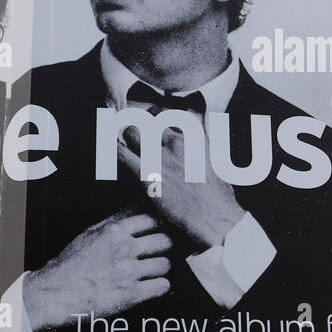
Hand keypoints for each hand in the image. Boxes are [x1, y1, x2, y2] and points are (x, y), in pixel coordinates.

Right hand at [25, 210, 172, 331]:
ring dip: (161, 269)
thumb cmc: (70, 264)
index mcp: (114, 231)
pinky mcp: (132, 295)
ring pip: (165, 264)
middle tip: (157, 253)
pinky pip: (163, 286)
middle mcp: (124, 249)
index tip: (158, 233)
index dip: (158, 227)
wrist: (55, 294)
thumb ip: (115, 221)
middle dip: (163, 247)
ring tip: (152, 271)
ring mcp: (129, 272)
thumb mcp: (90, 234)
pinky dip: (160, 287)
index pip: (152, 220)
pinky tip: (151, 286)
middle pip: (164, 241)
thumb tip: (138, 208)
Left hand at [119, 126, 244, 250]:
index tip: (149, 123)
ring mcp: (160, 156)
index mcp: (194, 136)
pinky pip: (121, 155)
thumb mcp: (213, 163)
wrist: (215, 218)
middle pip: (147, 122)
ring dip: (126, 139)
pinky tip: (113, 155)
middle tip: (134, 138)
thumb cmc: (218, 198)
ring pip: (131, 133)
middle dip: (139, 128)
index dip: (153, 117)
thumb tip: (187, 147)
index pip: (166, 113)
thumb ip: (197, 149)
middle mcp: (176, 141)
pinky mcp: (146, 175)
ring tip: (125, 147)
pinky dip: (114, 152)